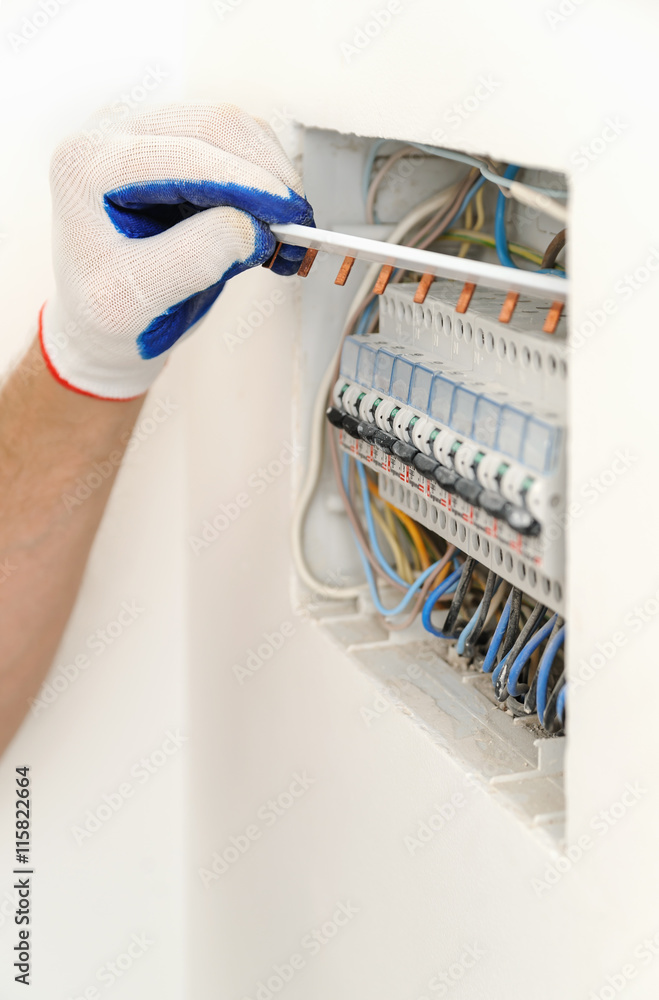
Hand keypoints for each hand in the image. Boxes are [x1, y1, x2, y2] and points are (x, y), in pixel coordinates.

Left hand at [40, 103, 313, 399]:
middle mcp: (115, 136)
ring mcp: (150, 137)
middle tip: (298, 224)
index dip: (244, 181)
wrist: (105, 324)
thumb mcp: (135, 299)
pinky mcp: (180, 149)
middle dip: (266, 173)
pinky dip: (266, 180)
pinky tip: (272, 224)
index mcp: (87, 165)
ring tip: (287, 232)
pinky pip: (237, 147)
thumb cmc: (108, 314)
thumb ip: (190, 260)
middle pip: (213, 126)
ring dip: (271, 174)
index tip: (287, 214)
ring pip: (232, 129)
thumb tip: (249, 227)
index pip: (181, 154)